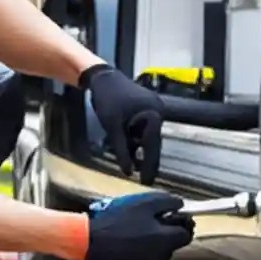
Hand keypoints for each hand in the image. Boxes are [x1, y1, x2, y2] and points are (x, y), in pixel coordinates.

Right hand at [78, 192, 194, 259]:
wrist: (87, 244)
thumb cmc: (115, 221)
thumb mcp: (143, 203)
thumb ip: (167, 202)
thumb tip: (181, 205)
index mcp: (165, 240)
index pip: (186, 234)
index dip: (180, 223)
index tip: (171, 216)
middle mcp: (160, 258)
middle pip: (172, 245)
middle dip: (165, 234)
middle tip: (148, 222)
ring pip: (158, 254)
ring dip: (152, 244)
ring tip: (133, 233)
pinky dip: (140, 255)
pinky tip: (125, 245)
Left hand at [80, 64, 164, 183]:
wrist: (102, 77)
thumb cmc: (107, 99)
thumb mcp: (112, 127)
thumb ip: (122, 149)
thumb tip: (128, 172)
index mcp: (153, 113)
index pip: (152, 145)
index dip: (149, 166)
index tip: (146, 182)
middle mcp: (158, 110)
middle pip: (152, 141)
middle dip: (146, 159)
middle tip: (144, 180)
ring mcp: (154, 108)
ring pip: (148, 135)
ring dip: (140, 148)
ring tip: (135, 166)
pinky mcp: (148, 107)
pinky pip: (144, 128)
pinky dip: (137, 138)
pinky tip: (132, 149)